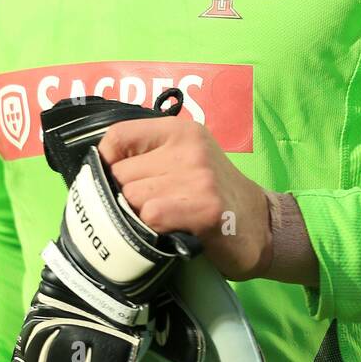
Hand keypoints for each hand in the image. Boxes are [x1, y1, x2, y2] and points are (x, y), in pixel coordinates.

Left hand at [99, 115, 273, 282]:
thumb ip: (150, 154)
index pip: (118, 137)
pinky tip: (172, 231)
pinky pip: (151, 217)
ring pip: (132, 198)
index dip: (107, 162)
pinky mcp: (203, 208)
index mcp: (181, 130)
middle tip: (153, 207)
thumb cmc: (214, 193)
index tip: (116, 181)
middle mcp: (189, 148)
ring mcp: (198, 177)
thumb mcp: (187, 158)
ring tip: (165, 219)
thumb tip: (99, 169)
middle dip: (127, 196)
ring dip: (139, 216)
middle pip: (121, 174)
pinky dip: (153, 230)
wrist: (261, 225)